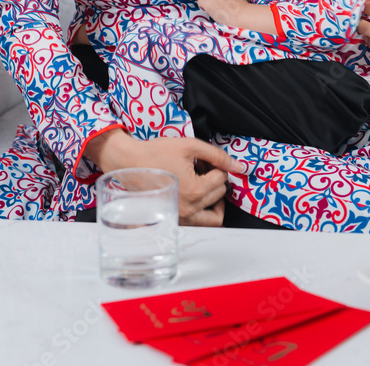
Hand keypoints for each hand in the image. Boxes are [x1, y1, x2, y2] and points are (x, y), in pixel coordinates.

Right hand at [86, 129, 244, 226]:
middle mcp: (190, 209)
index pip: (222, 179)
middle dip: (214, 179)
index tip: (202, 159)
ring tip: (203, 183)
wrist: (130, 163)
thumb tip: (240, 166)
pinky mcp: (176, 220)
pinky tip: (195, 193)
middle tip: (200, 167)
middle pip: (219, 194)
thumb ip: (218, 155)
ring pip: (214, 216)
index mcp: (195, 191)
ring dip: (214, 198)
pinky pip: (200, 223)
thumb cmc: (157, 153)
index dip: (216, 164)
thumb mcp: (191, 146)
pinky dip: (204, 210)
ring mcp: (182, 218)